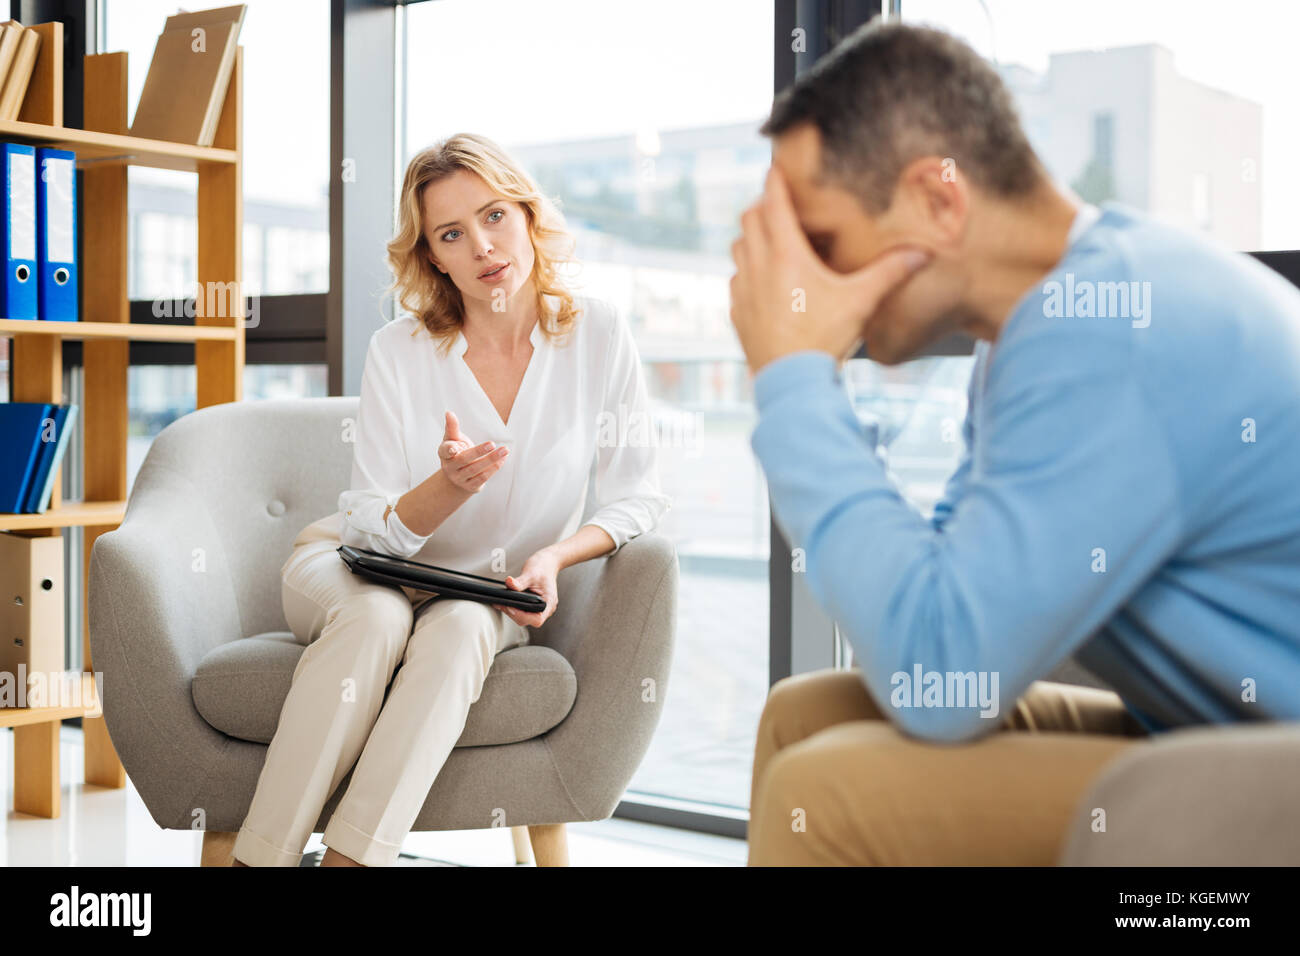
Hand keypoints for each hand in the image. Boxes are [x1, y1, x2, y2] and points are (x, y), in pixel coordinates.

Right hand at [438, 410, 508, 493]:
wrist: (456, 478)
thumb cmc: (456, 453)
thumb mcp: (452, 440)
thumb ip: (452, 428)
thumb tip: (449, 412)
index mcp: (445, 454)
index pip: (445, 450)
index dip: (449, 449)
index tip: (454, 448)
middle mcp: (450, 467)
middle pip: (464, 459)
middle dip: (478, 451)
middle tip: (492, 444)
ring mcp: (460, 478)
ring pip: (476, 469)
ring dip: (492, 460)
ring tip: (504, 450)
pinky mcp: (470, 486)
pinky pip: (483, 477)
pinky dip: (494, 468)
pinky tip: (503, 459)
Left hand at [491, 548, 559, 628]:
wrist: (548, 563)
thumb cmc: (543, 568)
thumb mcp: (531, 572)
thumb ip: (520, 581)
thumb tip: (509, 583)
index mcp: (549, 602)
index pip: (537, 619)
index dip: (523, 616)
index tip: (511, 607)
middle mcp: (546, 608)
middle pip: (529, 620)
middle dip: (514, 614)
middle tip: (501, 604)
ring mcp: (540, 608)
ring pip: (525, 618)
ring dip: (513, 612)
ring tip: (502, 603)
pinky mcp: (534, 606)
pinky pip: (524, 612)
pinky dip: (515, 609)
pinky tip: (508, 602)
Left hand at [729, 166, 930, 374]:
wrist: (792, 381)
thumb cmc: (823, 338)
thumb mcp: (861, 302)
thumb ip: (890, 273)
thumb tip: (923, 253)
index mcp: (786, 256)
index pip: (773, 205)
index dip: (774, 183)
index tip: (774, 168)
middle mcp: (758, 266)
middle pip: (749, 221)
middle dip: (762, 207)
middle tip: (778, 205)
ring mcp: (744, 290)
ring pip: (739, 248)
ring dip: (752, 237)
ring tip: (771, 239)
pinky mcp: (737, 312)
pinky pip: (736, 280)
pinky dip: (746, 270)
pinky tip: (763, 280)